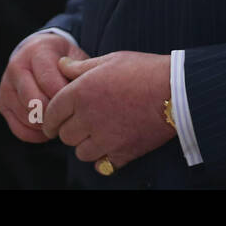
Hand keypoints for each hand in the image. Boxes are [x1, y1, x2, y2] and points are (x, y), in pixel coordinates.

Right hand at [0, 32, 87, 142]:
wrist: (38, 54)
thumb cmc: (62, 59)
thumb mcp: (74, 57)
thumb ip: (79, 72)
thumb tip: (81, 94)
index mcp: (37, 51)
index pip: (49, 82)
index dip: (65, 98)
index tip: (78, 104)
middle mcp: (16, 67)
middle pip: (35, 102)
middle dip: (55, 114)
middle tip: (70, 117)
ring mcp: (6, 87)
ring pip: (28, 118)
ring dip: (48, 125)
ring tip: (62, 119)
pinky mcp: (2, 104)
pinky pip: (20, 130)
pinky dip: (37, 134)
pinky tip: (49, 127)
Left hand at [42, 51, 174, 169]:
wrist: (175, 90)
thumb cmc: (143, 70)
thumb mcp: (110, 60)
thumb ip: (80, 66)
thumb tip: (61, 65)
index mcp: (81, 92)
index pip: (52, 113)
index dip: (50, 119)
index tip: (52, 123)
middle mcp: (88, 117)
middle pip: (65, 136)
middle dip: (69, 130)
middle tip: (79, 124)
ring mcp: (105, 138)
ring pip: (80, 153)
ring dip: (85, 145)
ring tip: (97, 134)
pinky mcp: (122, 153)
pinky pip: (101, 165)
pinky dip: (103, 159)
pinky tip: (110, 146)